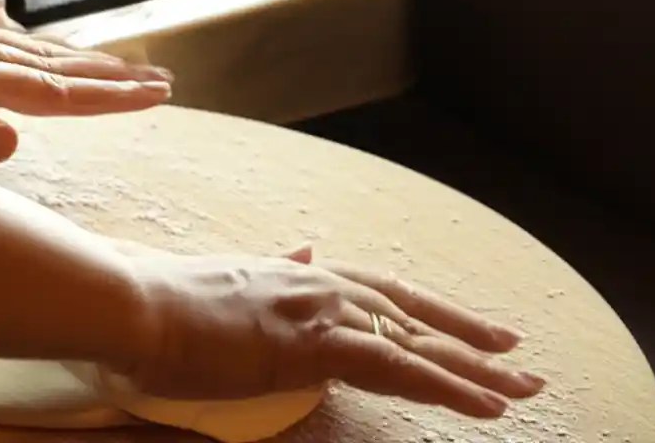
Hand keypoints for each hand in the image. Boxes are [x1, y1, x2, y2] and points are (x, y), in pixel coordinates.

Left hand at [0, 4, 172, 164]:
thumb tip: (18, 134)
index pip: (56, 91)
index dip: (110, 95)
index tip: (158, 93)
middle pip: (53, 61)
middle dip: (109, 71)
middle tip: (159, 76)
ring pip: (24, 43)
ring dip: (72, 52)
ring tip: (109, 57)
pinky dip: (7, 26)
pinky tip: (12, 16)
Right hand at [118, 246, 544, 418]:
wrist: (131, 302)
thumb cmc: (158, 300)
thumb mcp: (222, 278)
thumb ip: (270, 269)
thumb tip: (304, 250)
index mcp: (295, 273)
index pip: (377, 290)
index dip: (423, 309)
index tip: (461, 322)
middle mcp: (318, 284)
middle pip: (410, 312)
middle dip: (467, 334)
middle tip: (516, 353)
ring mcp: (319, 311)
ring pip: (417, 341)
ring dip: (476, 366)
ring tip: (522, 386)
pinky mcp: (314, 346)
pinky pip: (399, 370)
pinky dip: (449, 387)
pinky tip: (485, 404)